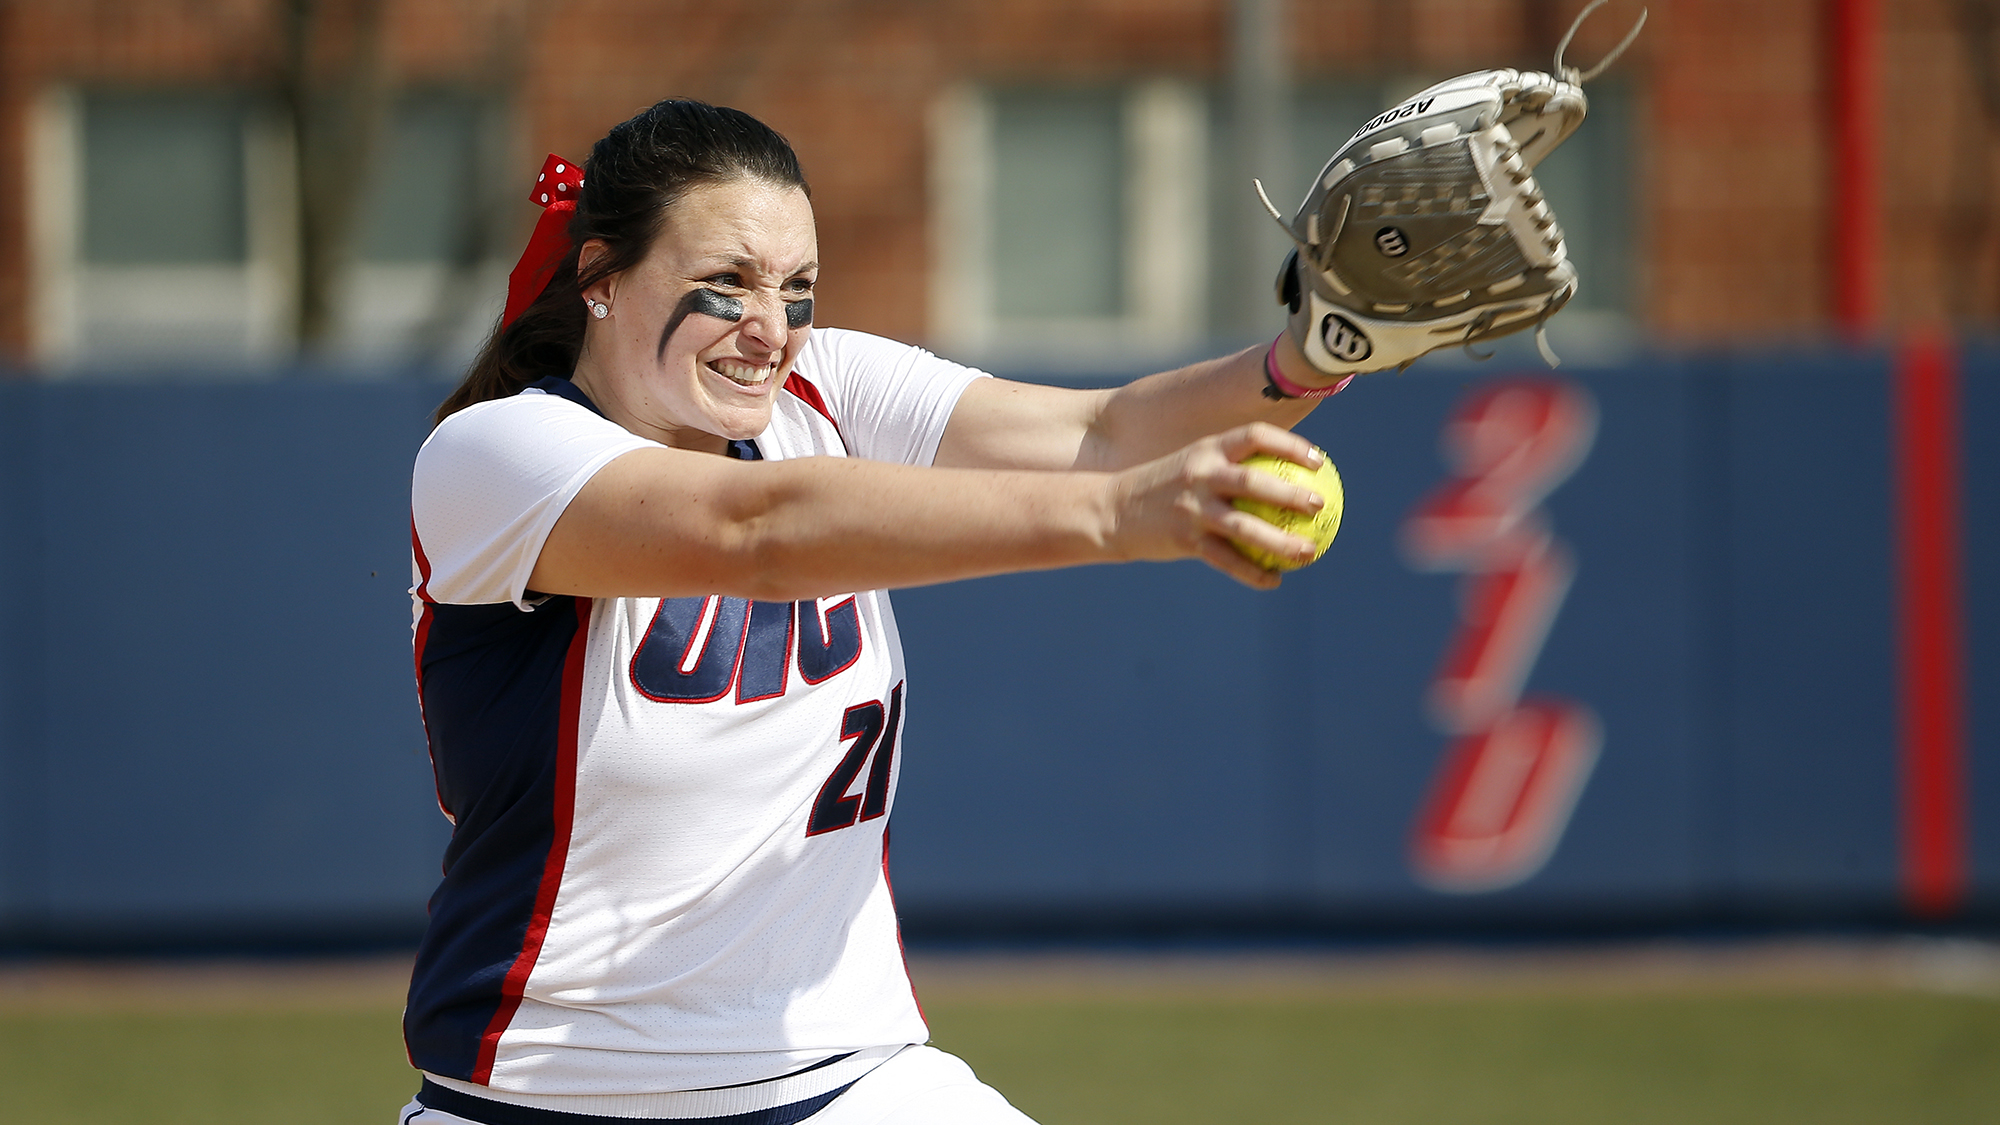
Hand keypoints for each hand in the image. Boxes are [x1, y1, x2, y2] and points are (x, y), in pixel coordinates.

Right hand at [1107, 422, 1327, 588]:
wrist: (1110, 510)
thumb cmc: (1161, 488)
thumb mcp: (1191, 466)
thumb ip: (1228, 467)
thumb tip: (1280, 475)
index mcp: (1206, 450)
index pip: (1254, 437)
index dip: (1290, 446)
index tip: (1319, 462)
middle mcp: (1200, 476)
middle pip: (1254, 481)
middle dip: (1291, 493)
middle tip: (1320, 505)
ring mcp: (1192, 509)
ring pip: (1246, 527)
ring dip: (1282, 542)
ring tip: (1309, 551)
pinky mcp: (1185, 540)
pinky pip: (1227, 560)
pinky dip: (1253, 573)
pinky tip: (1274, 581)